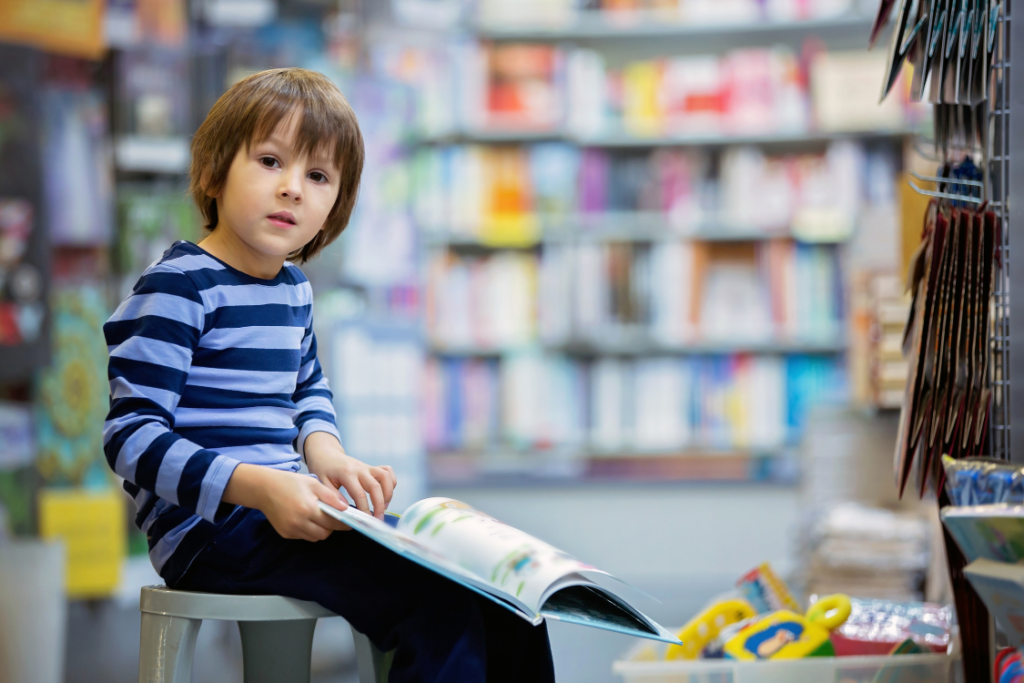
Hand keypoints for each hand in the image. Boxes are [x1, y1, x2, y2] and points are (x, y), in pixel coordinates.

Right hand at [223, 464, 349, 541]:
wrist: (264, 489)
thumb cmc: (290, 483)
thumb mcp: (313, 483)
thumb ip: (330, 496)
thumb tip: (346, 508)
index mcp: (308, 509)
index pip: (333, 522)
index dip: (344, 523)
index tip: (351, 522)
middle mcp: (299, 522)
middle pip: (325, 533)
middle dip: (332, 527)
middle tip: (335, 518)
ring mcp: (291, 530)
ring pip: (315, 537)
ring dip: (321, 530)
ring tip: (320, 518)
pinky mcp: (285, 534)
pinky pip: (304, 536)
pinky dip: (309, 531)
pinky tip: (308, 519)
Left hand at [304, 431, 396, 520]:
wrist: (326, 453)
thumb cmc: (323, 469)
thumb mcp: (322, 482)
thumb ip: (333, 496)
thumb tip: (345, 509)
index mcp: (347, 473)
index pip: (359, 494)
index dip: (365, 509)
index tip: (366, 521)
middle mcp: (360, 468)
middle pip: (376, 487)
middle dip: (379, 505)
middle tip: (378, 519)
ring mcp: (367, 467)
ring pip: (385, 477)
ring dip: (388, 494)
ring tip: (384, 506)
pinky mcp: (371, 467)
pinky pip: (387, 471)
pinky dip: (391, 482)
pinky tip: (386, 493)